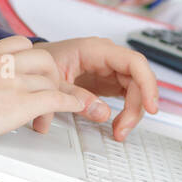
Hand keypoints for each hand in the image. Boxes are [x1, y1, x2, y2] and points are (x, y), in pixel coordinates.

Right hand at [0, 35, 93, 139]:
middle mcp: (4, 63)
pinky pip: (55, 98)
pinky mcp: (23, 103)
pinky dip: (70, 102)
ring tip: (64, 99)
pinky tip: (75, 106)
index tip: (31, 65)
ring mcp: (15, 82)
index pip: (18, 43)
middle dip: (49, 71)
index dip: (29, 56)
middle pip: (42, 58)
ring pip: (49, 80)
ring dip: (58, 91)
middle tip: (50, 83)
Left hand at [30, 38, 160, 140]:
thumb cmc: (40, 64)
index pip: (134, 62)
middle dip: (137, 106)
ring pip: (135, 89)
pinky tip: (119, 123)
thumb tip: (102, 113)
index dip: (147, 84)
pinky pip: (128, 95)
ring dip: (132, 112)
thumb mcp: (54, 82)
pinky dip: (127, 111)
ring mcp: (110, 69)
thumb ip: (76, 96)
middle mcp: (108, 58)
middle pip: (138, 79)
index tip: (150, 106)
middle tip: (123, 129)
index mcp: (96, 50)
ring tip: (119, 131)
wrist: (31, 65)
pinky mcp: (109, 81)